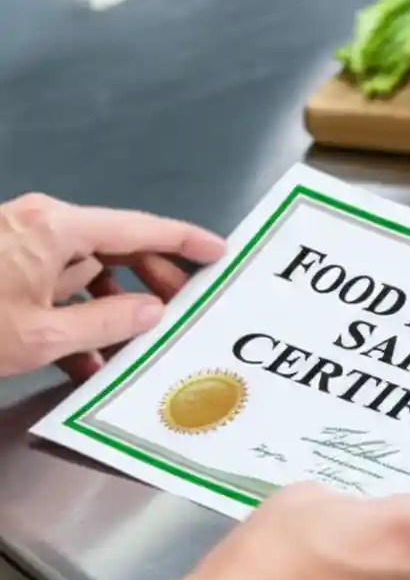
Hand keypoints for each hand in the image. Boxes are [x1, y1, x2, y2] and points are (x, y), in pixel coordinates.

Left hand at [0, 192, 224, 380]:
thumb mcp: (42, 336)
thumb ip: (106, 322)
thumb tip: (154, 311)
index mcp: (56, 229)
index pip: (137, 229)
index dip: (183, 241)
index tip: (218, 252)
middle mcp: (41, 223)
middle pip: (114, 246)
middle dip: (150, 280)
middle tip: (183, 309)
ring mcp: (18, 238)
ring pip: (82, 269)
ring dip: (107, 305)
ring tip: (132, 346)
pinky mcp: (3, 259)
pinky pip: (52, 280)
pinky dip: (72, 310)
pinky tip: (84, 356)